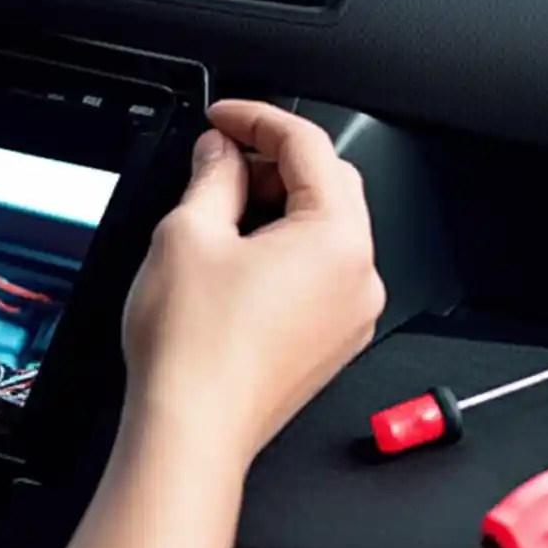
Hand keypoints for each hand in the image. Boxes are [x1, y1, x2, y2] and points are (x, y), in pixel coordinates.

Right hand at [123, 100, 384, 466]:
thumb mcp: (188, 234)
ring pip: (323, 232)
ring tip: (216, 213)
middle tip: (216, 160)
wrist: (191, 431)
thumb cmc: (193, 350)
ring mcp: (349, 315)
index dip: (258, 118)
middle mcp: (359, 277)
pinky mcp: (330, 343)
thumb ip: (212, 176)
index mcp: (337, 240)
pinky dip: (282, 251)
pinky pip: (317, 275)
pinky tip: (234, 258)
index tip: (223, 116)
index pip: (309, 146)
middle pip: (327, 186)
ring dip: (276, 207)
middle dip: (270, 164)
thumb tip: (220, 152)